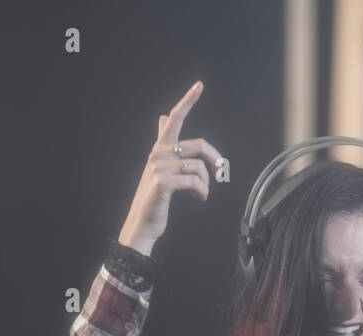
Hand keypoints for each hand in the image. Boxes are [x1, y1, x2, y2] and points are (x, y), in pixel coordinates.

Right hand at [116, 81, 223, 254]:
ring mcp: (159, 167)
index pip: (174, 119)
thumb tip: (163, 116)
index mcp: (160, 148)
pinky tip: (199, 198)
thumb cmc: (154, 197)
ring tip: (201, 193)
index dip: (187, 101)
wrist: (142, 224)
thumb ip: (163, 141)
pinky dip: (202, 191)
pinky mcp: (163, 182)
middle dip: (215, 159)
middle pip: (199, 145)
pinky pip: (195, 181)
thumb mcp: (159, 167)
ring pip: (199, 167)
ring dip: (206, 183)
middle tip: (220, 172)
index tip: (199, 85)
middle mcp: (158, 153)